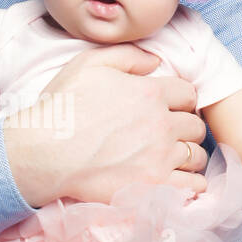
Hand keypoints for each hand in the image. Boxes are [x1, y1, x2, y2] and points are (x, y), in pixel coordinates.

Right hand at [2, 43, 207, 206]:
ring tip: (172, 157)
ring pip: (196, 155)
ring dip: (188, 154)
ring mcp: (160, 157)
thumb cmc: (61, 108)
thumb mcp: (88, 64)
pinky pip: (193, 185)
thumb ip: (127, 56)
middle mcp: (161, 124)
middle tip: (169, 134)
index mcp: (150, 92)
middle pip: (195, 124)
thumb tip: (156, 61)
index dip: (179, 99)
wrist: (44, 153)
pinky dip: (191, 182)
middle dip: (185, 127)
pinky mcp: (154, 186)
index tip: (168, 108)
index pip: (188, 93)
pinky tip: (178, 179)